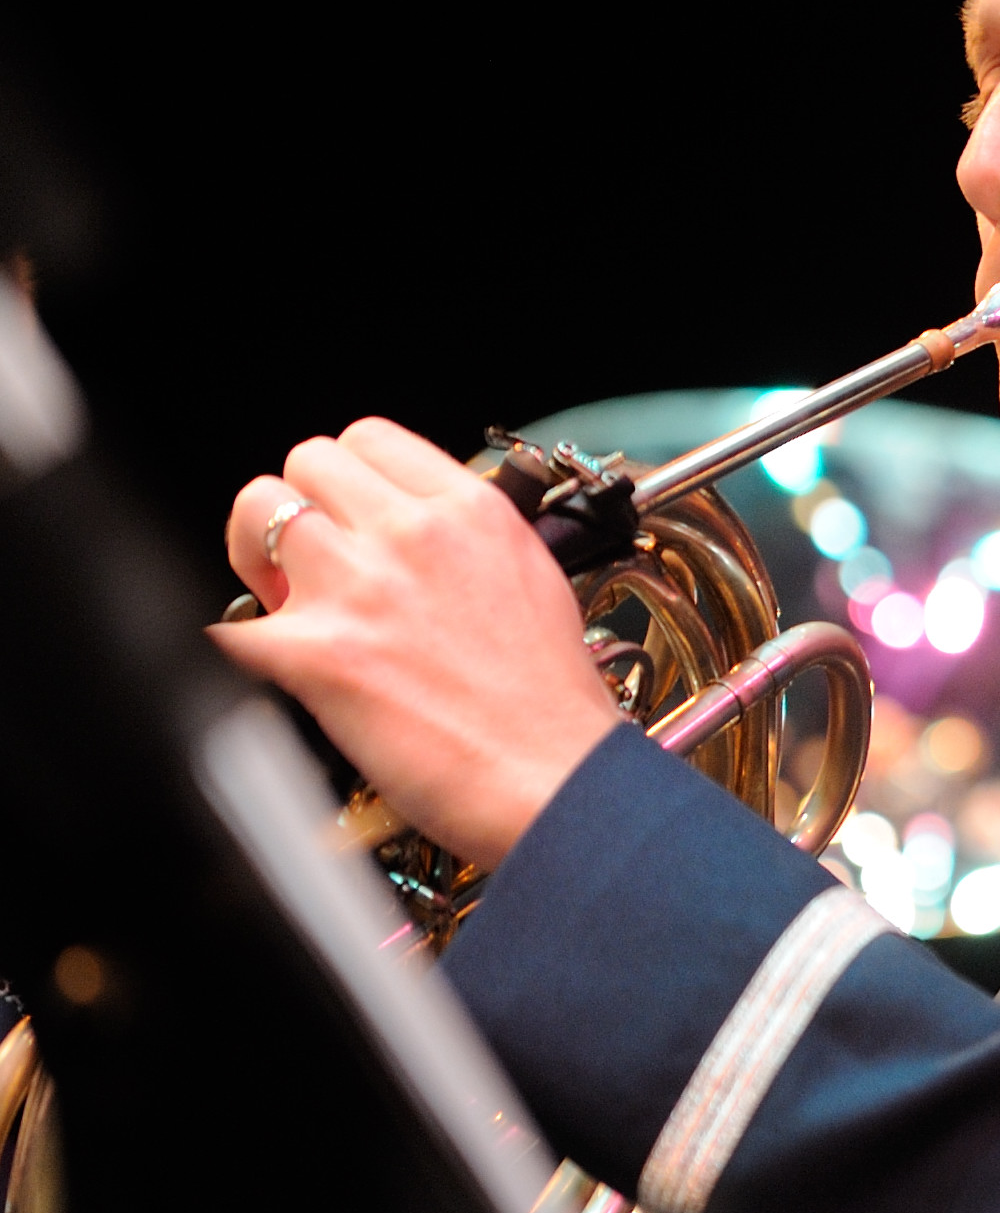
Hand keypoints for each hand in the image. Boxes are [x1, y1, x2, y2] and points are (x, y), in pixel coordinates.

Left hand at [211, 418, 623, 867]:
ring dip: (259, 554)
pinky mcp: (318, 654)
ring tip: (287, 600)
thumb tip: (411, 533)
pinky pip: (232, 622)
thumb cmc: (550, 701)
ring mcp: (360, 588)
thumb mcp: (532, 577)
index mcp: (471, 511)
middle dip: (301, 505)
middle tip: (313, 559)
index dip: (349, 477)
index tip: (351, 513)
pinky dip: (240, 642)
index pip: (370, 437)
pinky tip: (270, 662)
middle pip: (307, 461)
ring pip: (257, 509)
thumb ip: (466, 539)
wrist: (553, 776)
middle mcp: (414, 534)